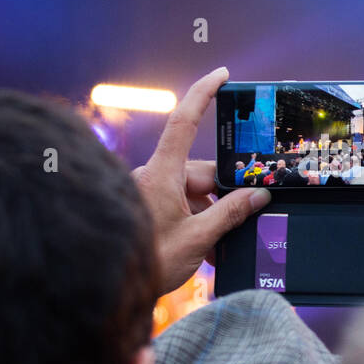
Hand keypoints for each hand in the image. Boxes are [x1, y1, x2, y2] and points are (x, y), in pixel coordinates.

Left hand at [133, 67, 270, 295]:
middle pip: (201, 172)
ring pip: (192, 193)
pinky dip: (196, 223)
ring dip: (210, 216)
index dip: (204, 93)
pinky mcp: (145, 209)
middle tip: (246, 218)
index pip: (184, 121)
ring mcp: (148, 193)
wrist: (105, 288)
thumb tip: (258, 195)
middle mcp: (153, 177)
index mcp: (162, 174)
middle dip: (225, 195)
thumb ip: (231, 213)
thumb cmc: (149, 261)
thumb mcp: (198, 238)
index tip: (222, 74)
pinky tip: (207, 250)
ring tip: (220, 247)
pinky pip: (179, 206)